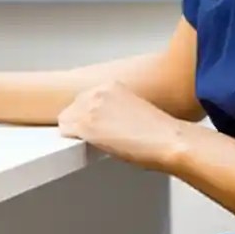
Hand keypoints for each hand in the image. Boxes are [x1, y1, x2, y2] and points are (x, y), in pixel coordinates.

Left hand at [58, 82, 188, 171]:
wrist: (168, 140)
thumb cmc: (161, 133)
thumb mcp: (135, 110)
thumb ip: (115, 110)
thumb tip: (106, 122)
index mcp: (112, 85)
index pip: (85, 99)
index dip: (89, 116)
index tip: (98, 125)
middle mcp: (98, 91)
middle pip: (73, 108)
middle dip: (80, 122)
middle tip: (98, 137)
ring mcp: (90, 107)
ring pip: (67, 119)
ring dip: (77, 132)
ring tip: (98, 144)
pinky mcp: (86, 125)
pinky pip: (66, 132)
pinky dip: (73, 141)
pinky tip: (91, 148)